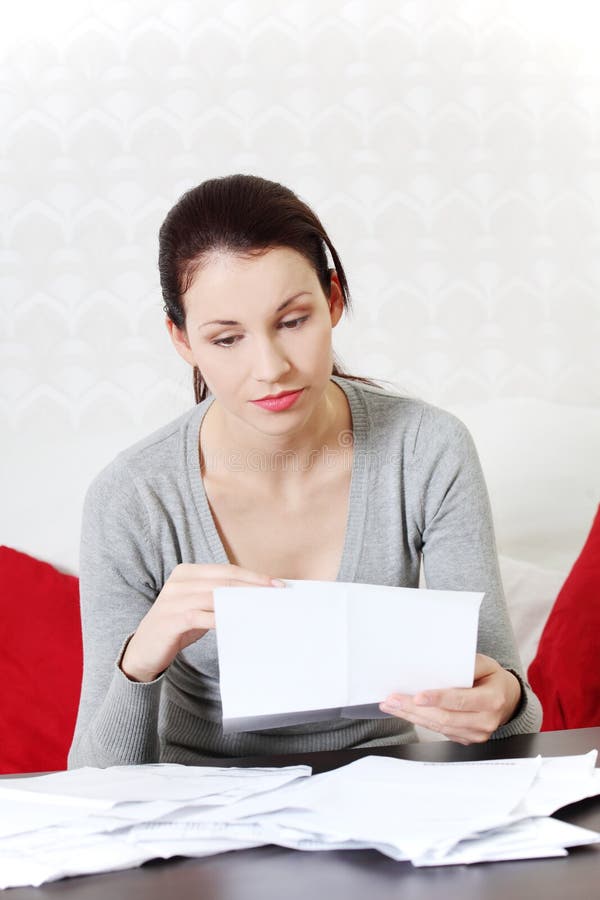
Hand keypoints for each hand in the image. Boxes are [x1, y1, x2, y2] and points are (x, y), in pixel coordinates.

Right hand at [121, 563, 283, 682]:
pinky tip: (238, 623)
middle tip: (276, 594)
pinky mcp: (172, 619)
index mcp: (187, 572)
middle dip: (253, 587)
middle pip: (224, 581)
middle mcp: (179, 581)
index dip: (252, 576)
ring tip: (262, 608)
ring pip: (216, 596)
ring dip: (242, 602)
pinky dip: (222, 619)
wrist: (144, 650)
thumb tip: (254, 595)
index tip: (275, 583)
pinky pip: (202, 616)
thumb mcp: (198, 606)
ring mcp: (174, 599)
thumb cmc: (177, 626)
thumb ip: (219, 596)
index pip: (226, 570)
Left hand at [379, 653, 521, 744]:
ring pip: (439, 727)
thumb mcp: (486, 664)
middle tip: (393, 700)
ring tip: (392, 705)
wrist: (507, 699)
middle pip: (445, 717)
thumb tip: (441, 666)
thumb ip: (467, 665)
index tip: (418, 696)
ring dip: (412, 716)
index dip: (438, 699)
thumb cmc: (493, 678)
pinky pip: (440, 731)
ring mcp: (476, 734)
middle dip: (415, 709)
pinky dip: (421, 721)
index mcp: (492, 700)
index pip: (461, 701)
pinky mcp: (466, 739)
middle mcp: (485, 721)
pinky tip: (406, 712)